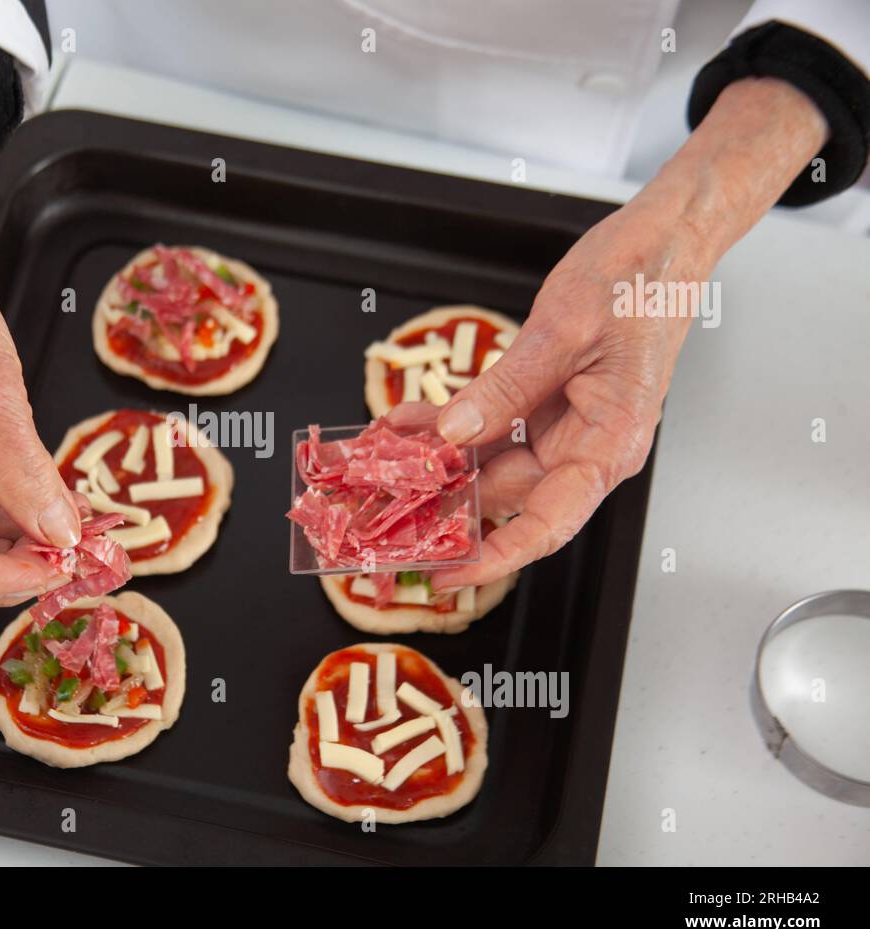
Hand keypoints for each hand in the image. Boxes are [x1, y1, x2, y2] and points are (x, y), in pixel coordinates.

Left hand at [425, 77, 827, 588]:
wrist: (664, 238)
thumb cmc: (639, 280)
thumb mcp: (562, 331)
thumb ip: (505, 389)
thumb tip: (455, 437)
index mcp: (608, 443)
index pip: (549, 523)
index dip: (495, 556)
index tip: (448, 573)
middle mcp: (587, 445)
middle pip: (506, 495)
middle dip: (445, 501)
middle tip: (385, 508)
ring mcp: (565, 425)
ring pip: (490, 461)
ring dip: (437, 459)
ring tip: (381, 458)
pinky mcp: (545, 402)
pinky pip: (491, 426)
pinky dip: (450, 424)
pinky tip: (408, 422)